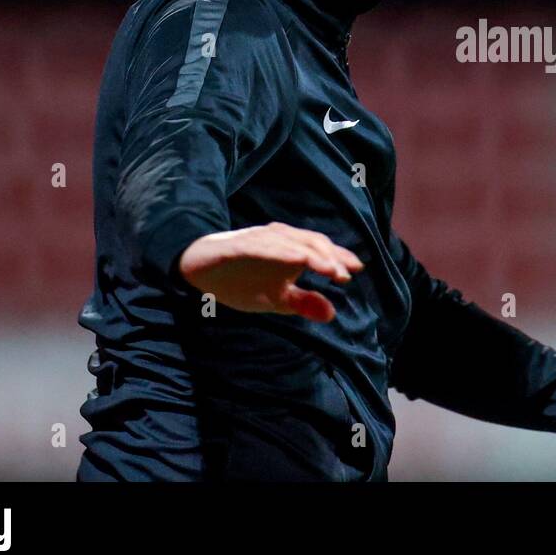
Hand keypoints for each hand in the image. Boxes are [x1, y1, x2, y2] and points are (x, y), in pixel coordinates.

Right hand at [176, 223, 363, 320]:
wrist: (197, 269)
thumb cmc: (240, 280)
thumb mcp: (274, 298)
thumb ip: (302, 303)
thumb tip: (331, 314)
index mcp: (290, 251)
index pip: (320, 251)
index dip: (339, 258)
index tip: (357, 269)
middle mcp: (279, 240)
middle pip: (311, 243)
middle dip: (330, 257)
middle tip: (345, 273)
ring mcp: (260, 241)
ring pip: (292, 242)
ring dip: (312, 254)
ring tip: (330, 269)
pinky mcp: (240, 245)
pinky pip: (263, 246)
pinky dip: (280, 251)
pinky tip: (294, 260)